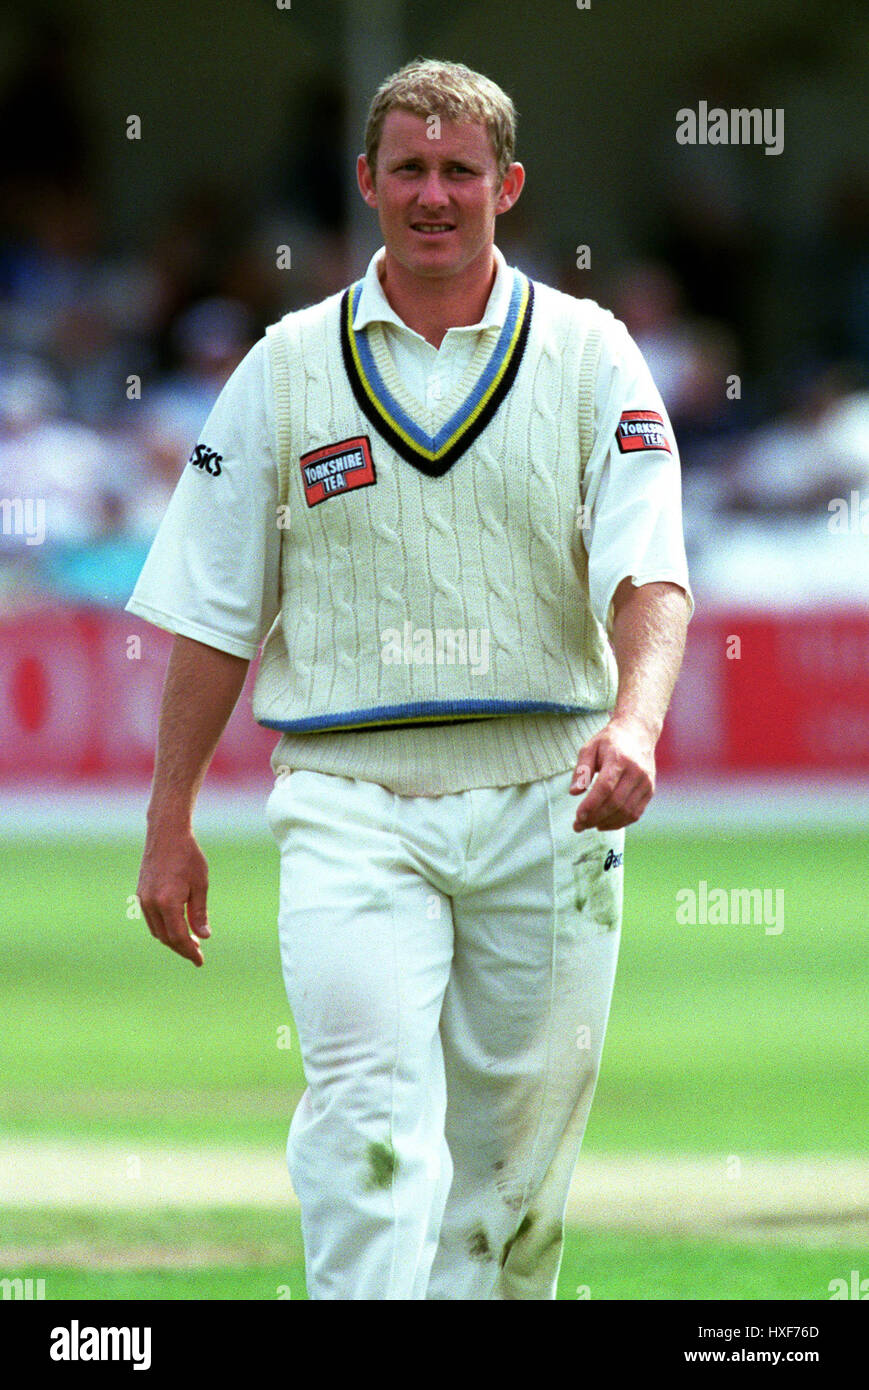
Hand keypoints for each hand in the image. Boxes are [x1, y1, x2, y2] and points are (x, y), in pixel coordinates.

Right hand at [137, 820, 211, 966]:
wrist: (166, 834)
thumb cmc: (188, 857)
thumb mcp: (200, 885)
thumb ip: (199, 913)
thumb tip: (203, 937)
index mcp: (167, 902)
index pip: (178, 937)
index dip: (190, 951)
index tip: (200, 961)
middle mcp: (151, 904)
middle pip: (166, 938)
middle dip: (181, 948)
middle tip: (197, 954)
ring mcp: (143, 899)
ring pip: (156, 931)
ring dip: (172, 939)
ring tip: (190, 942)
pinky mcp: (141, 894)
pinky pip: (151, 920)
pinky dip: (163, 928)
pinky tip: (177, 927)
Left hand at [569, 714, 655, 830]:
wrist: (638, 732)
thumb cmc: (609, 741)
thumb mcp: (590, 747)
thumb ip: (581, 769)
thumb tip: (574, 792)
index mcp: (619, 758)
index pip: (605, 787)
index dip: (591, 805)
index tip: (578, 817)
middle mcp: (636, 771)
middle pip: (615, 802)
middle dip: (595, 818)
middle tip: (578, 826)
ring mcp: (646, 782)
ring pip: (626, 811)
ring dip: (605, 823)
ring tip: (588, 825)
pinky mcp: (650, 791)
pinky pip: (635, 814)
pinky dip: (619, 823)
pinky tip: (604, 824)